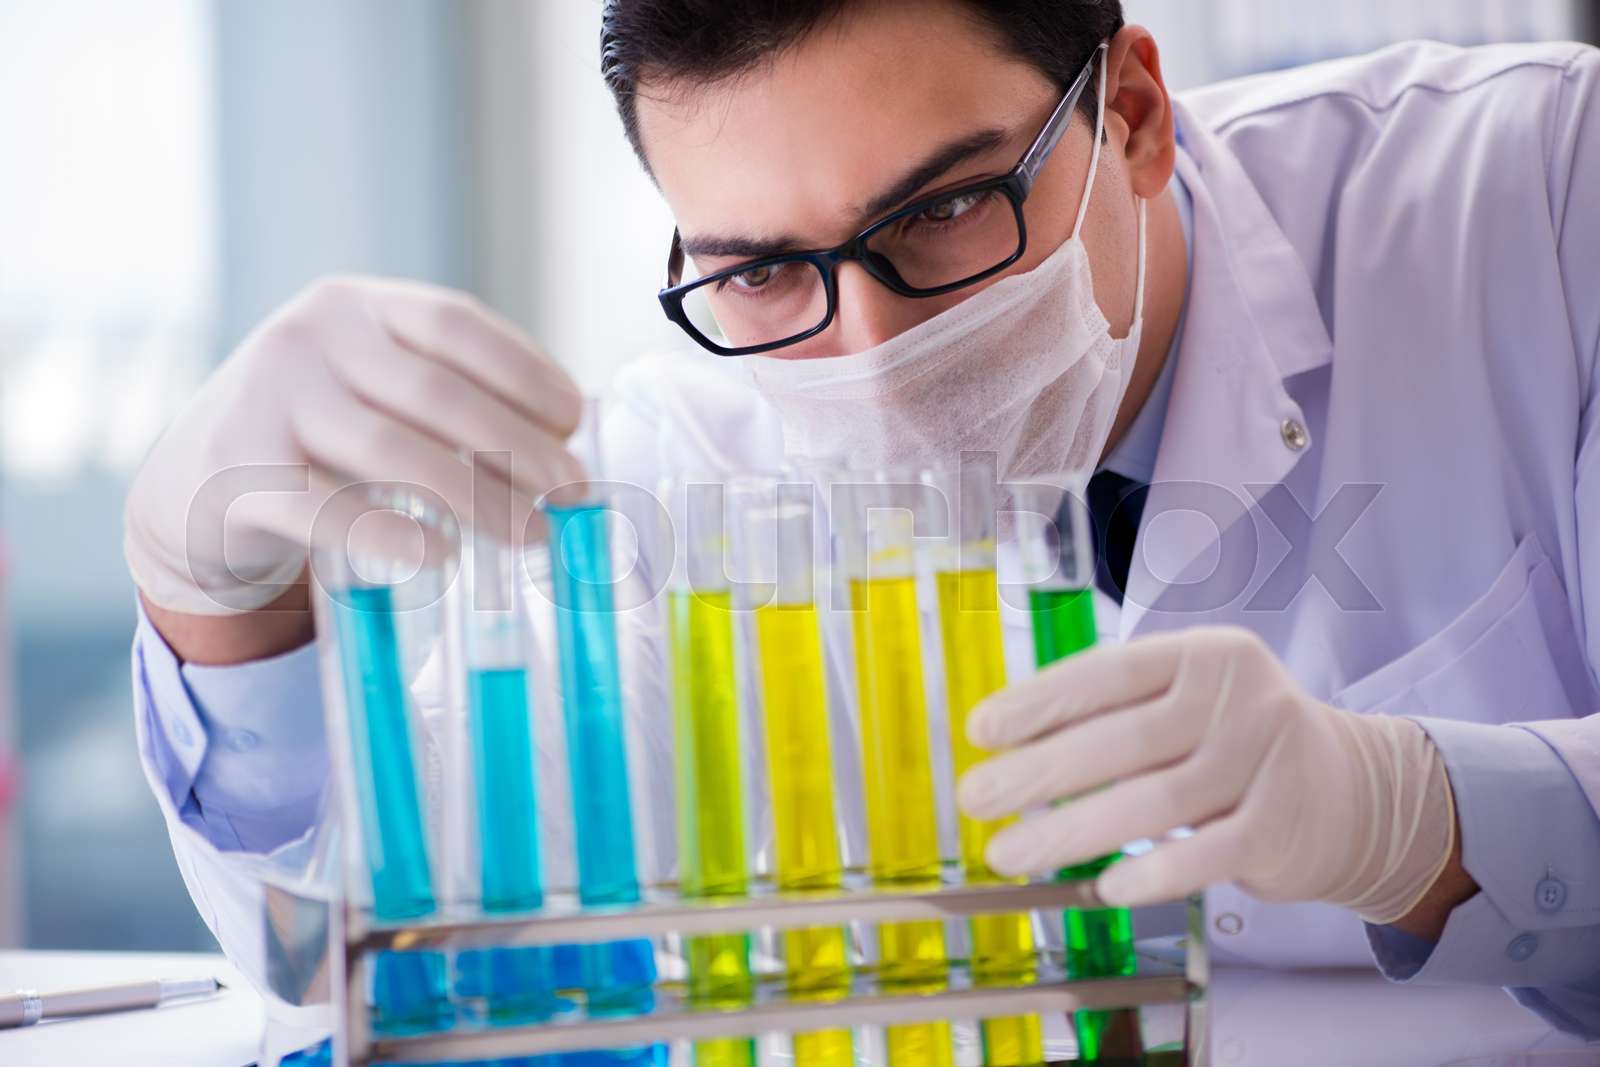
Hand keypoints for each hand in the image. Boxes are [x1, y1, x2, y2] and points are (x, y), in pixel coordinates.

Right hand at [124, 276, 583, 630]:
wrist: (190, 490)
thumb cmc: (317, 442)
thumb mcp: (374, 392)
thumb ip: (449, 400)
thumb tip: (565, 447)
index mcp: (356, 306)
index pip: (457, 326)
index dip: (527, 373)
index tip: (576, 423)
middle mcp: (309, 337)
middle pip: (438, 394)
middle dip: (521, 450)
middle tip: (575, 494)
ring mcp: (267, 399)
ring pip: (393, 451)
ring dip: (479, 499)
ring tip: (535, 535)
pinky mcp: (238, 471)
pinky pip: (329, 508)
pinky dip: (394, 536)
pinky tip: (445, 559)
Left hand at [958, 626, 1456, 923]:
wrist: (1355, 793)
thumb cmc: (1236, 742)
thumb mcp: (1188, 703)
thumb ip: (1115, 713)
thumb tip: (1009, 744)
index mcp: (1202, 656)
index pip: (1107, 674)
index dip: (1039, 702)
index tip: (980, 731)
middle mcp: (1237, 700)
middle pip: (1121, 740)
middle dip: (1037, 773)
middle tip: (975, 798)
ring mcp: (1264, 763)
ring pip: (1153, 803)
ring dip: (1071, 831)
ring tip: (1010, 854)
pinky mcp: (1282, 829)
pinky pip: (1205, 854)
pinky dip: (1153, 872)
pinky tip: (1105, 887)